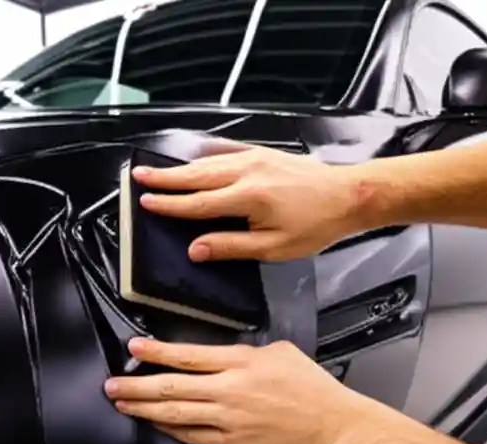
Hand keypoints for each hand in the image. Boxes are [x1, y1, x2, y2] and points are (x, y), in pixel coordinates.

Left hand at [103, 337, 389, 443]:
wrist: (333, 428)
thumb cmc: (313, 391)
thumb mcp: (281, 353)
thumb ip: (246, 352)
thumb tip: (222, 356)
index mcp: (242, 363)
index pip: (189, 355)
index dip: (157, 352)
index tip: (134, 348)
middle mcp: (230, 390)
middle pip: (172, 386)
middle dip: (137, 385)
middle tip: (112, 384)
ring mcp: (229, 420)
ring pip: (176, 413)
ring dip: (144, 408)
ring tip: (123, 404)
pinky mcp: (232, 442)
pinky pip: (192, 435)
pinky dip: (170, 428)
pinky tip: (156, 423)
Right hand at [133, 145, 378, 262]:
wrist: (348, 195)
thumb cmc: (315, 226)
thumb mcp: (274, 247)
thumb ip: (232, 246)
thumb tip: (196, 249)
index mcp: (247, 198)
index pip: (198, 203)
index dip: (170, 204)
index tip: (146, 203)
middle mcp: (247, 172)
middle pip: (197, 176)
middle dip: (166, 178)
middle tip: (138, 177)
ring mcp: (255, 159)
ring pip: (209, 163)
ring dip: (181, 168)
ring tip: (157, 170)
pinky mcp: (264, 153)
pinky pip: (227, 152)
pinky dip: (207, 155)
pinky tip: (196, 156)